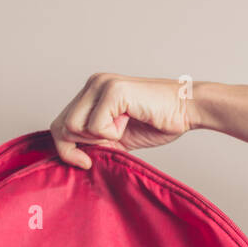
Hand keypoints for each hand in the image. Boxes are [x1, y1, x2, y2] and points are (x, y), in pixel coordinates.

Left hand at [50, 73, 198, 167]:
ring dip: (97, 138)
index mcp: (92, 93)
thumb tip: (72, 155)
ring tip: (121, 129)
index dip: (66, 148)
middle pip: (61, 125)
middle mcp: (93, 84)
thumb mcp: (116, 138)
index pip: (60, 123)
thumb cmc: (157, 123)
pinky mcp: (113, 90)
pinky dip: (112, 134)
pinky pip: (95, 126)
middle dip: (77, 146)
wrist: (187, 110)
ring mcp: (101, 84)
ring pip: (73, 125)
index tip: (85, 162)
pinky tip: (129, 121)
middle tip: (102, 150)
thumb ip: (94, 142)